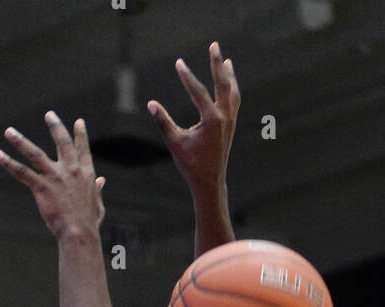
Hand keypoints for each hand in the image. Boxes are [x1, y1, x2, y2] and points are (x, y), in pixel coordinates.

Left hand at [0, 112, 105, 238]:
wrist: (79, 233)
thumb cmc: (89, 223)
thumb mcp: (98, 204)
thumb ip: (97, 189)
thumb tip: (101, 180)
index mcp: (86, 174)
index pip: (83, 150)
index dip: (80, 135)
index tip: (78, 122)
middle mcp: (71, 170)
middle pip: (62, 143)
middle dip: (55, 126)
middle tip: (49, 114)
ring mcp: (55, 177)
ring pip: (34, 153)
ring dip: (20, 141)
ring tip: (9, 131)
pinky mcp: (41, 187)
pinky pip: (22, 172)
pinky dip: (8, 163)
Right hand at [147, 41, 239, 193]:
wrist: (210, 183)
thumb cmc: (192, 165)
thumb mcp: (175, 143)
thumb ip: (164, 122)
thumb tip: (151, 104)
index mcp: (212, 120)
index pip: (198, 91)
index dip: (187, 76)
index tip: (178, 63)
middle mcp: (224, 118)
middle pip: (222, 84)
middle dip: (217, 64)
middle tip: (214, 45)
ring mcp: (230, 122)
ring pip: (232, 92)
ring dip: (228, 76)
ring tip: (227, 62)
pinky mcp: (230, 127)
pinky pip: (233, 102)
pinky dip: (231, 90)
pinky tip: (228, 84)